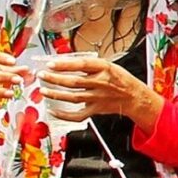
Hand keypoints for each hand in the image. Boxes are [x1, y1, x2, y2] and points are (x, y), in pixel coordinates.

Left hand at [41, 53, 161, 128]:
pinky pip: (78, 115)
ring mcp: (98, 98)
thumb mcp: (108, 65)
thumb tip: (65, 62)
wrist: (134, 97)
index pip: (81, 65)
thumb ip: (89, 64)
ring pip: (73, 97)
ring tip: (43, 90)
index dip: (65, 64)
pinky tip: (54, 110)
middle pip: (73, 82)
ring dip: (56, 94)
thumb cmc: (120, 79)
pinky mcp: (96, 110)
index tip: (51, 64)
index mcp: (104, 68)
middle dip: (55, 78)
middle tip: (42, 75)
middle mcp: (101, 83)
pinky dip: (64, 115)